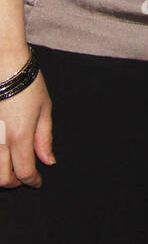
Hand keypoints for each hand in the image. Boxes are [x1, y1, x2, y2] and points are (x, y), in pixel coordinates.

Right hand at [0, 69, 53, 187]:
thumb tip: (48, 161)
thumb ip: (44, 138)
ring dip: (0, 175)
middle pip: (3, 177)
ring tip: (9, 170)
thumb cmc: (26, 82)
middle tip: (24, 177)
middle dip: (15, 182)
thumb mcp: (44, 109)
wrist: (3, 61)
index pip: (24, 171)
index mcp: (19, 136)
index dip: (32, 181)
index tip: (37, 181)